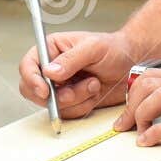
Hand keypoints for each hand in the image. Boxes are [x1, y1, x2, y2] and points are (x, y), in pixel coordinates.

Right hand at [18, 30, 141, 118]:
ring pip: (53, 105)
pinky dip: (83, 106)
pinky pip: (68, 113)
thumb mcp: (94, 48)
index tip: (45, 90)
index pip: (28, 65)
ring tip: (94, 84)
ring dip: (75, 99)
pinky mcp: (72, 101)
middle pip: (33, 90)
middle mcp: (52, 69)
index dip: (31, 79)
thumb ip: (71, 59)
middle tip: (72, 92)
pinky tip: (95, 92)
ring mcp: (61, 87)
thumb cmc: (115, 49)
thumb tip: (49, 72)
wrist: (132, 66)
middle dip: (55, 96)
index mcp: (51, 49)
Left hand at [115, 68, 160, 146]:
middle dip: (129, 105)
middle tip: (125, 126)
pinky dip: (158, 133)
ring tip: (139, 133)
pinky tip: (149, 142)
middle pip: (147, 84)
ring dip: (140, 116)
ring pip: (158, 98)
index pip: (152, 76)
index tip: (127, 112)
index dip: (132, 93)